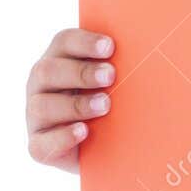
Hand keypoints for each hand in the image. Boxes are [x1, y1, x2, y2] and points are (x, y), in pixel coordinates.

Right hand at [25, 28, 115, 172]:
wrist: (110, 148)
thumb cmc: (118, 104)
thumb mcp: (121, 82)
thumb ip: (127, 64)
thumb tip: (154, 51)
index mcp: (60, 60)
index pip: (63, 42)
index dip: (84, 42)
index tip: (110, 47)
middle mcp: (42, 85)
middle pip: (48, 70)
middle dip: (80, 72)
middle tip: (110, 76)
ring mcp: (36, 116)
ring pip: (42, 105)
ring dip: (76, 104)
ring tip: (104, 105)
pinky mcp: (39, 146)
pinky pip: (42, 143)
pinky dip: (63, 137)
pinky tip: (83, 131)